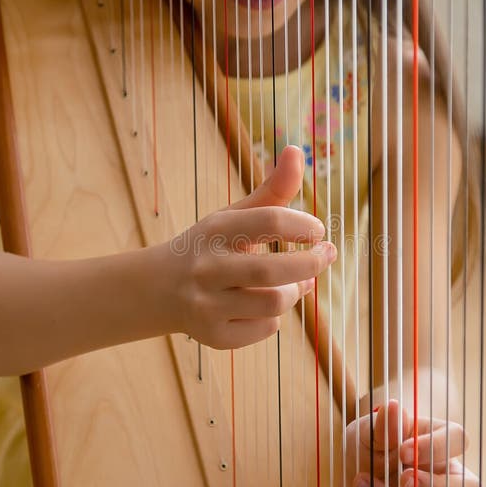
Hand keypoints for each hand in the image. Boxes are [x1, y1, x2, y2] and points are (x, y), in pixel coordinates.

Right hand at [157, 145, 335, 348]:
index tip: (318, 230)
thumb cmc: (211, 247)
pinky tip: (264, 304)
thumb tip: (297, 149)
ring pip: (275, 303)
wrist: (158, 290)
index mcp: (214, 230)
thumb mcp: (235, 216)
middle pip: (274, 270)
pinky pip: (266, 328)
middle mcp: (206, 268)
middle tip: (326, 254)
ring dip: (294, 292)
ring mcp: (207, 305)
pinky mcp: (213, 337)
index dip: (303, 224)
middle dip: (311, 263)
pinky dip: (275, 316)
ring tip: (295, 282)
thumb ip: (272, 189)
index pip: (269, 220)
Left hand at [344, 399, 479, 486]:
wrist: (353, 470)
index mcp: (442, 443)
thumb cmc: (370, 443)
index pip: (459, 439)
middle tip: (401, 478)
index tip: (403, 450)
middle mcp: (446, 479)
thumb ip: (383, 426)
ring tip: (360, 480)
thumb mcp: (370, 429)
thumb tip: (393, 408)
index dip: (436, 446)